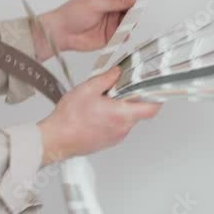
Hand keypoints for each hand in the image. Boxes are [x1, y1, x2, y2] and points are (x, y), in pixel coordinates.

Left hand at [35, 0, 136, 60]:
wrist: (61, 32)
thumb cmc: (71, 14)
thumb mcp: (95, 3)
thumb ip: (115, 1)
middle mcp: (109, 6)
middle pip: (130, 5)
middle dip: (134, 9)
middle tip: (133, 12)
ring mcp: (110, 20)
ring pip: (129, 20)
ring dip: (131, 22)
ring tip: (127, 23)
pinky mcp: (110, 34)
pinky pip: (123, 34)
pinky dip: (125, 34)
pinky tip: (122, 33)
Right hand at [37, 67, 160, 165]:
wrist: (57, 139)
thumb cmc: (70, 119)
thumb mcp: (87, 89)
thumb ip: (106, 78)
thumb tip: (117, 72)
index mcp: (122, 114)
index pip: (152, 107)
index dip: (155, 96)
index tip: (151, 88)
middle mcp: (123, 128)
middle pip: (138, 111)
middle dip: (129, 99)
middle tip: (114, 91)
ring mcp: (117, 137)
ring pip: (126, 119)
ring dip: (118, 110)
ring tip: (98, 104)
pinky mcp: (108, 142)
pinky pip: (116, 127)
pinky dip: (110, 119)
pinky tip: (93, 114)